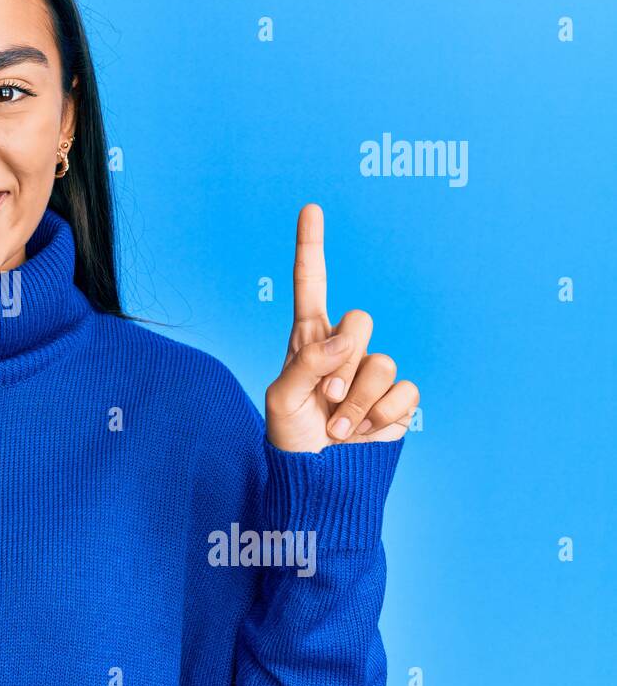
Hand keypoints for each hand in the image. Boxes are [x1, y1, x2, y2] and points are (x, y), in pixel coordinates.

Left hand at [264, 203, 419, 453]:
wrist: (317, 478)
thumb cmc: (291, 436)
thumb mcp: (282, 398)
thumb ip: (308, 362)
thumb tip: (347, 340)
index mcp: (308, 339)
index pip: (312, 285)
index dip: (312, 246)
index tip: (311, 208)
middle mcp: (343, 348)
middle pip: (360, 320)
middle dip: (340, 362)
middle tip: (324, 397)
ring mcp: (372, 372)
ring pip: (380, 362)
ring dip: (354, 403)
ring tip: (337, 425)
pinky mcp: (397, 400)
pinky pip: (403, 393)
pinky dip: (379, 418)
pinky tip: (361, 433)